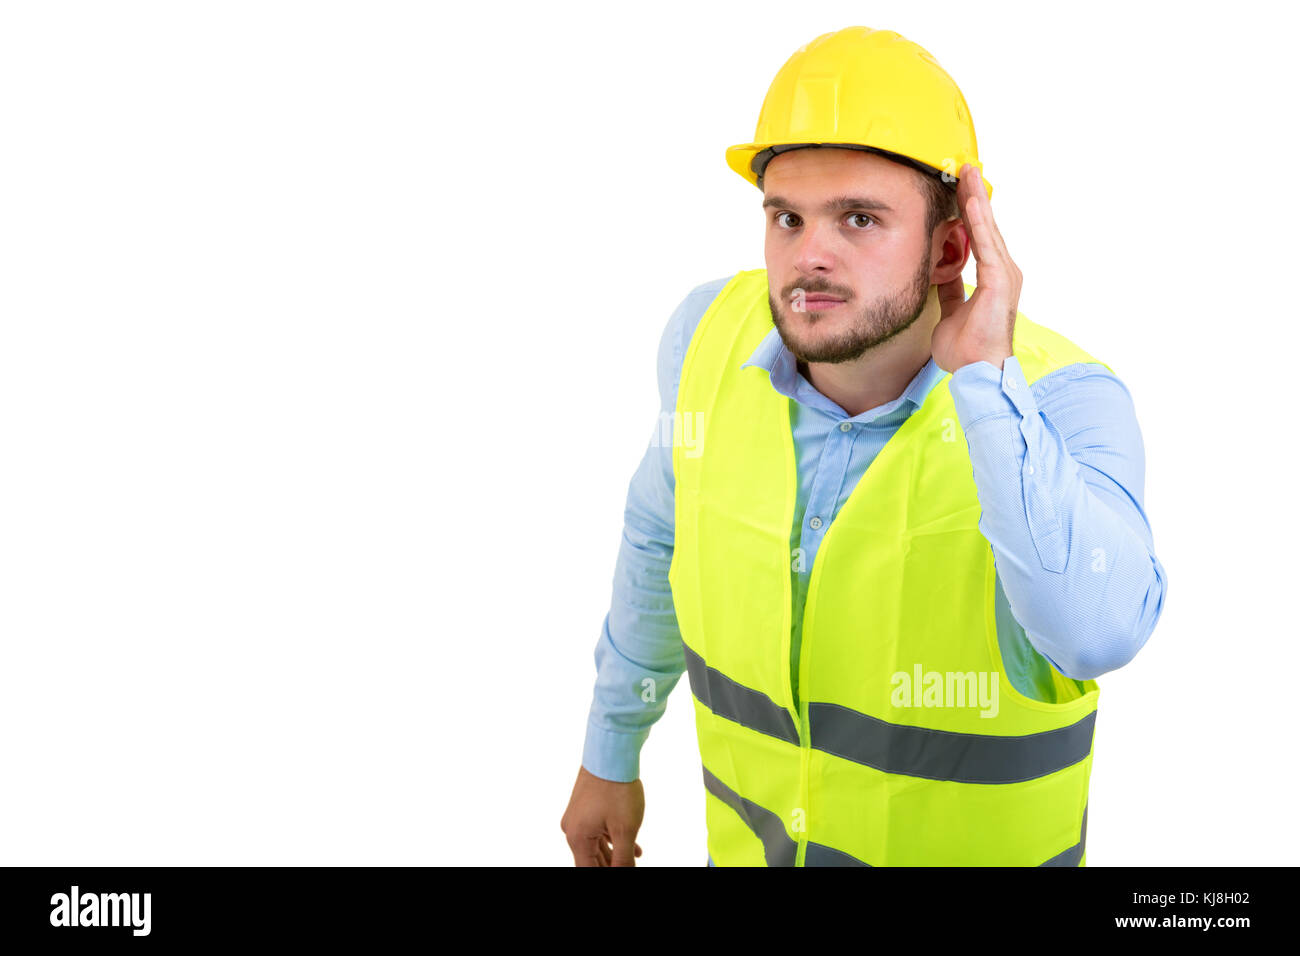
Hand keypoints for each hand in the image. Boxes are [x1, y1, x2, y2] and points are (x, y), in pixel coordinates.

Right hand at [560, 765, 644, 865]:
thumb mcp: (625, 830)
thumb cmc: (616, 789)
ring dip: (615, 855)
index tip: (622, 871)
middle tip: (629, 867)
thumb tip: (624, 873)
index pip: (588, 870)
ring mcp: (577, 816)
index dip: (606, 874)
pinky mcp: (585, 806)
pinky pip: (598, 830)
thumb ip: (623, 859)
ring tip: (636, 860)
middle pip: (591, 860)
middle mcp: (572, 829)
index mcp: (577, 838)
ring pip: (596, 845)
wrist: (611, 753)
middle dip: (611, 866)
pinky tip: (633, 846)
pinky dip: (614, 839)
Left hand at [931, 164, 1020, 373]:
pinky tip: (970, 201)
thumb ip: (950, 291)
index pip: (978, 237)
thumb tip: (939, 275)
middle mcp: (1003, 271)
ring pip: (988, 228)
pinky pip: (986, 244)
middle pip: (986, 226)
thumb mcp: (951, 311)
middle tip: (964, 169)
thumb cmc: (967, 349)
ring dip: (977, 199)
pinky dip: (978, 221)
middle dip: (974, 197)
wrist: (978, 371)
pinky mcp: (999, 280)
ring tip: (967, 173)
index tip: (960, 189)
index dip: (969, 213)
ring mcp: (1004, 274)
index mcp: (992, 278)